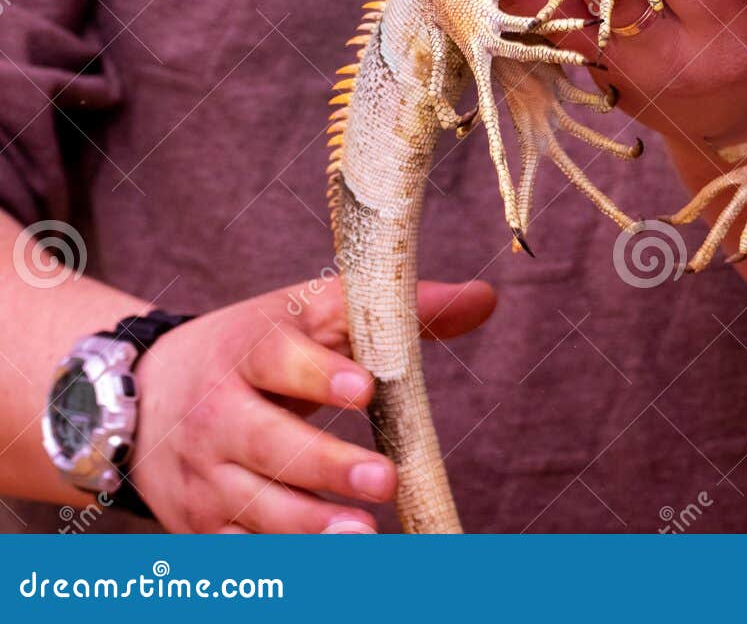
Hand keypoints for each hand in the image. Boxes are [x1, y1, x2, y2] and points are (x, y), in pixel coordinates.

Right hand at [127, 277, 493, 532]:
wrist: (143, 392)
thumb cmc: (258, 348)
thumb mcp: (313, 315)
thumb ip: (397, 310)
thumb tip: (484, 299)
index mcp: (247, 351)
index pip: (277, 359)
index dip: (318, 373)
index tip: (364, 388)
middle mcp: (217, 413)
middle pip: (267, 441)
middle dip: (325, 464)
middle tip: (385, 477)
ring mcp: (206, 473)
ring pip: (253, 504)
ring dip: (306, 525)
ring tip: (363, 535)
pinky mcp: (202, 522)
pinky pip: (237, 549)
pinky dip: (277, 562)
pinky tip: (326, 567)